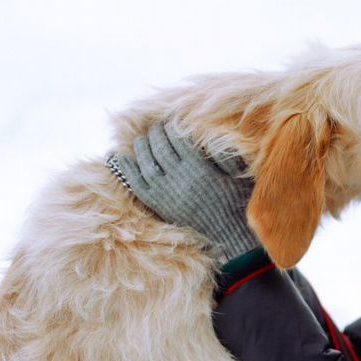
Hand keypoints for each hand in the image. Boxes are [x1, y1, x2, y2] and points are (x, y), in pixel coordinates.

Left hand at [107, 122, 260, 261]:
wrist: (230, 237)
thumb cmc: (238, 205)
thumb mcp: (238, 178)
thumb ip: (224, 156)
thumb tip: (209, 137)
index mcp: (199, 169)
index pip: (177, 140)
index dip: (171, 128)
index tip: (170, 123)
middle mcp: (179, 180)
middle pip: (159, 149)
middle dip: (155, 135)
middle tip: (155, 128)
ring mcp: (167, 194)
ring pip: (145, 164)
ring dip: (141, 148)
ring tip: (142, 140)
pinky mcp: (160, 207)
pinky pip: (137, 185)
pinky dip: (127, 170)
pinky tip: (122, 158)